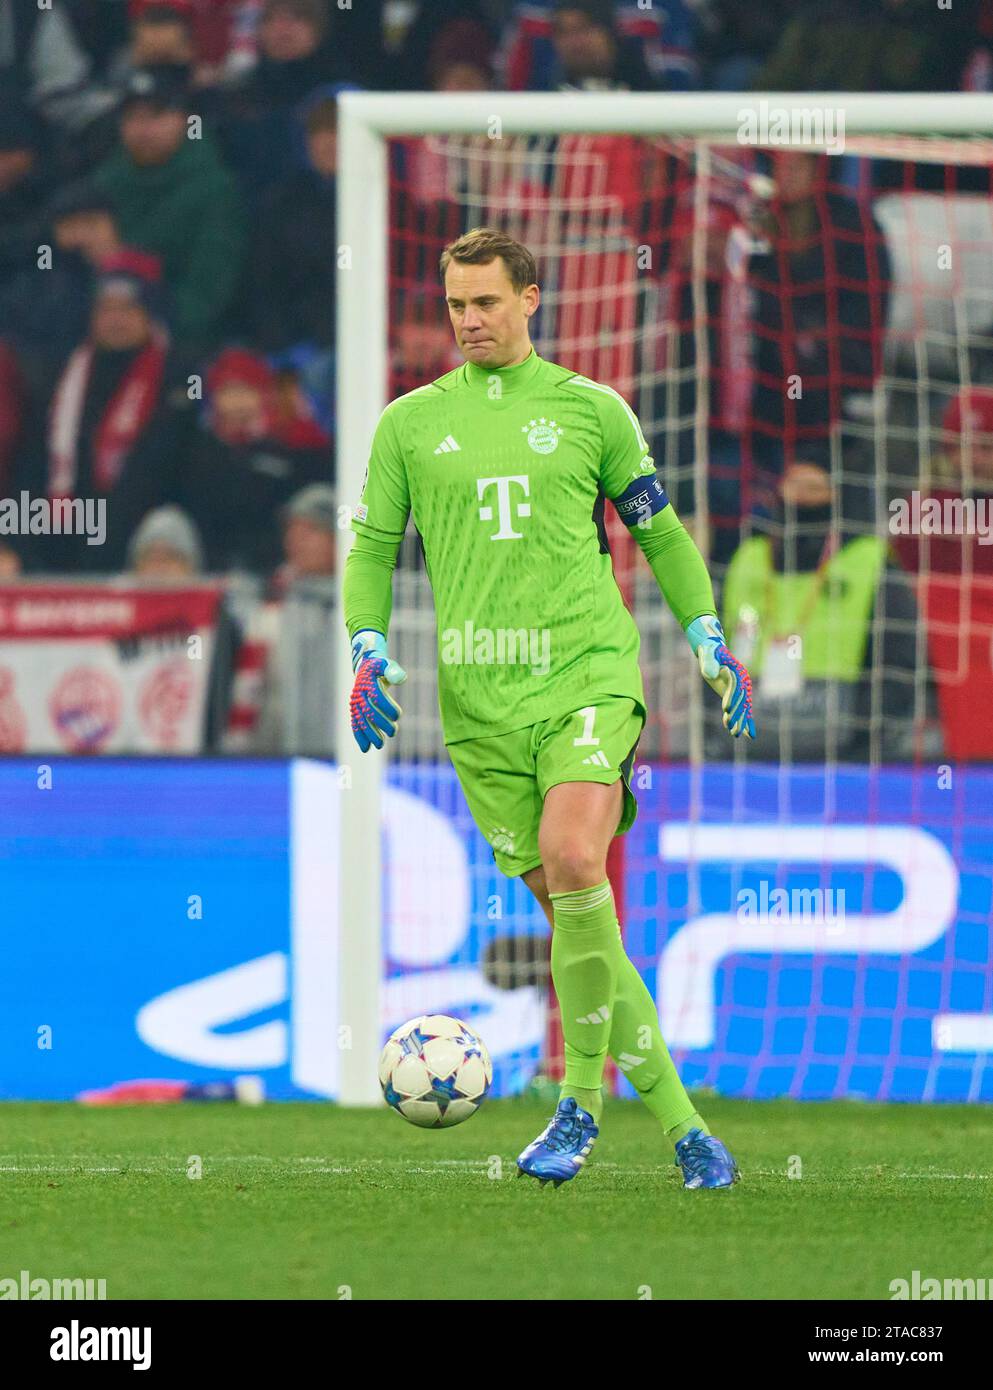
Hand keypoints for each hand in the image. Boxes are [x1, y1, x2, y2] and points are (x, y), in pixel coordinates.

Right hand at [349, 630, 406, 751]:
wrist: (365, 668)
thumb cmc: (380, 667)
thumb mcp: (387, 665)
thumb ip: (393, 671)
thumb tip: (401, 678)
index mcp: (368, 683)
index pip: (377, 698)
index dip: (387, 707)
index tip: (397, 715)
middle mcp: (359, 695)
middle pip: (369, 712)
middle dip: (381, 724)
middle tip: (393, 732)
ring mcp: (356, 704)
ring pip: (361, 721)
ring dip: (370, 734)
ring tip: (380, 745)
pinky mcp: (355, 710)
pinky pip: (356, 724)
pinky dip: (360, 737)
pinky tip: (365, 749)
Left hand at [684, 615, 755, 738]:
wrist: (714, 650)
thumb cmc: (710, 652)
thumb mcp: (708, 655)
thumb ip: (710, 664)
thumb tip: (712, 674)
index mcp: (737, 672)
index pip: (734, 687)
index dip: (731, 698)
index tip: (726, 709)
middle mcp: (743, 681)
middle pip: (741, 700)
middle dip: (737, 715)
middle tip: (733, 730)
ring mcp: (742, 688)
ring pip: (743, 707)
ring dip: (741, 722)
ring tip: (737, 735)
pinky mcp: (737, 694)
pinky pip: (743, 708)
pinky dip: (745, 720)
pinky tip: (746, 734)